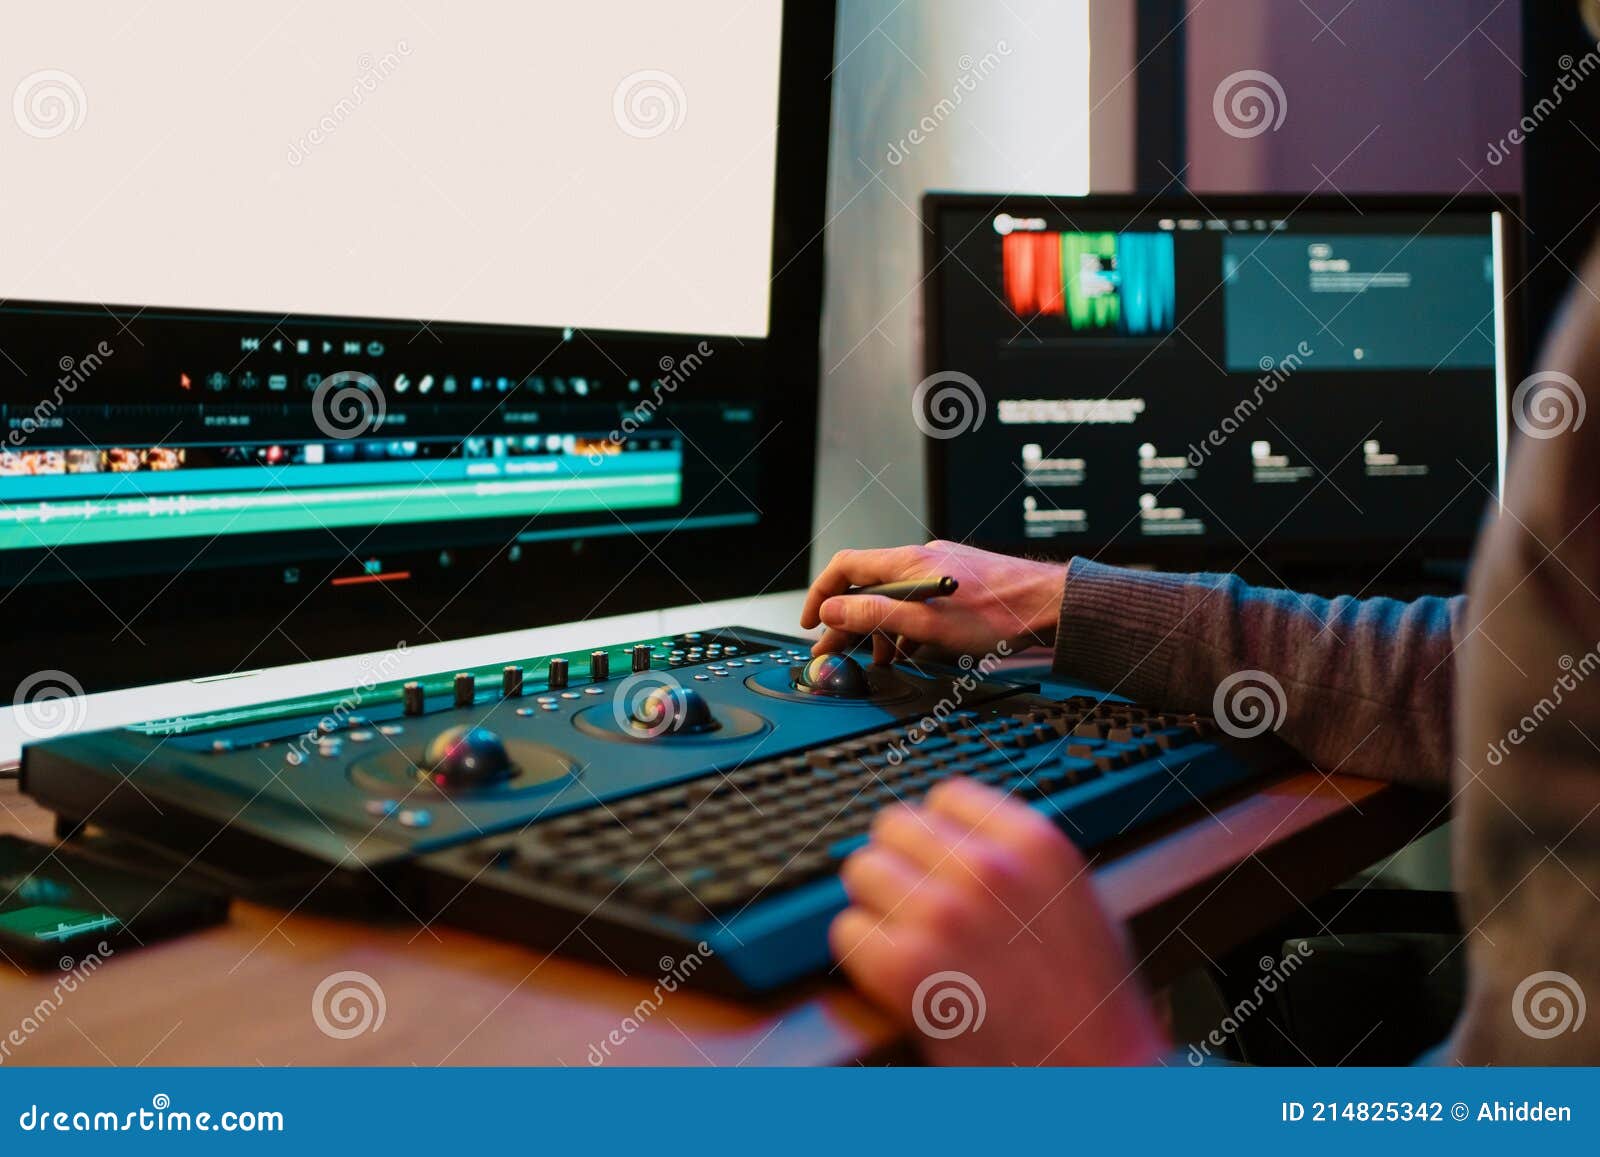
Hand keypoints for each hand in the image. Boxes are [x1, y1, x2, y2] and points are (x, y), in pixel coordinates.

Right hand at [800, 541, 1065, 662]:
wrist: (1050, 606)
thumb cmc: (998, 614)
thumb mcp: (926, 623)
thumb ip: (874, 615)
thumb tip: (831, 612)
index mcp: (906, 563)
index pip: (844, 567)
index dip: (820, 594)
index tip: (811, 622)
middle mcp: (920, 561)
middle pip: (866, 587)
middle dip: (847, 622)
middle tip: (835, 652)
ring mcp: (939, 572)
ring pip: (892, 599)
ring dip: (878, 629)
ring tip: (877, 660)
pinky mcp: (956, 586)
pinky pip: (916, 604)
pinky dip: (904, 627)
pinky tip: (908, 650)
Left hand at [830, 779, 1168, 1065]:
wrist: (1094, 1075)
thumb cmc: (1092, 998)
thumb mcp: (1073, 893)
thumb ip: (1015, 852)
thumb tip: (952, 834)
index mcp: (1032, 840)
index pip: (945, 795)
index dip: (936, 829)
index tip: (936, 855)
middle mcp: (983, 867)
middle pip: (893, 825)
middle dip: (900, 862)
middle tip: (913, 900)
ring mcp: (940, 914)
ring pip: (862, 871)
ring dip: (876, 903)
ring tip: (905, 936)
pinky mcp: (905, 967)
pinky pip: (847, 931)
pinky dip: (863, 954)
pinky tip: (895, 973)